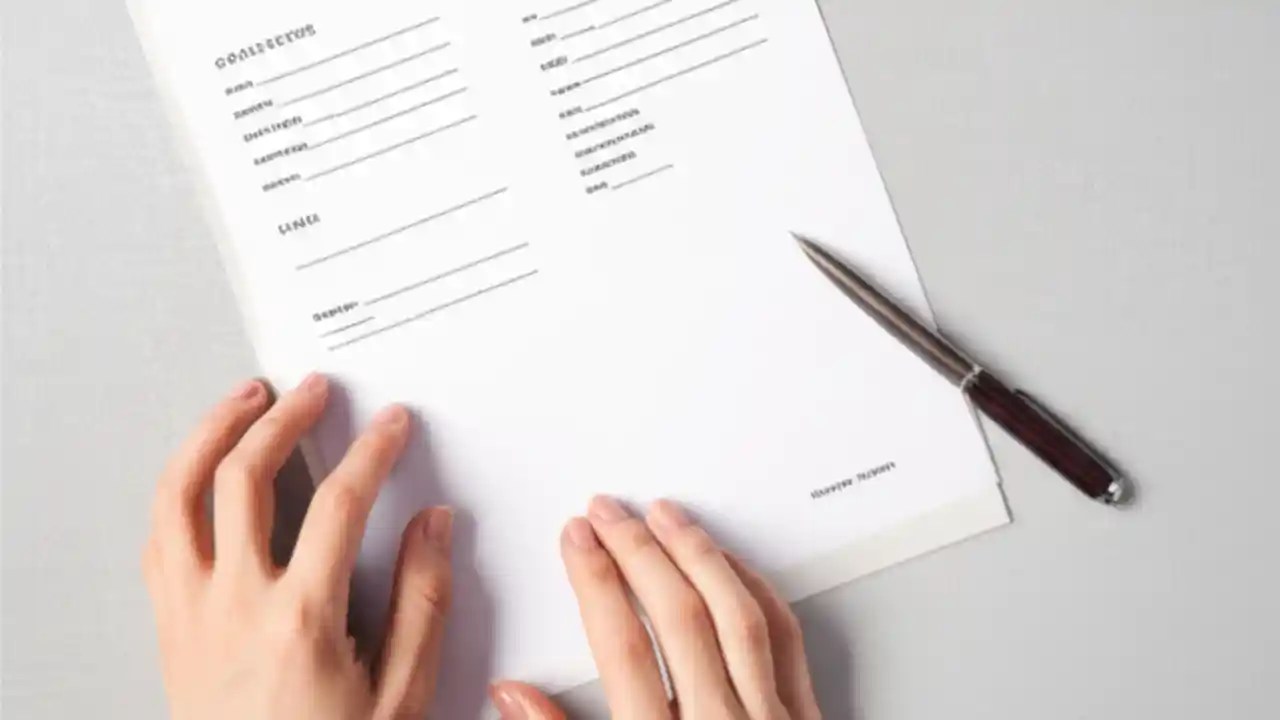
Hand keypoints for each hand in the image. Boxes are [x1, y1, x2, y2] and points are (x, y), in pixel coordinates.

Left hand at [142, 375, 452, 719]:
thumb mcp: (400, 697)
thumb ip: (422, 605)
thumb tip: (433, 529)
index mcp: (300, 619)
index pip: (338, 503)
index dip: (371, 450)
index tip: (390, 424)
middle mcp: (234, 604)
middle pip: (246, 477)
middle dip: (285, 419)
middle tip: (314, 392)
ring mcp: (190, 611)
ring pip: (180, 494)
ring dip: (212, 434)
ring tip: (242, 400)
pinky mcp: (168, 625)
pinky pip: (159, 535)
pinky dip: (178, 487)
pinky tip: (198, 471)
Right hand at [491, 497, 821, 719]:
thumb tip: (512, 695)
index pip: (622, 649)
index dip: (595, 582)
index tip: (576, 538)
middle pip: (678, 617)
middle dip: (638, 552)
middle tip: (608, 510)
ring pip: (737, 615)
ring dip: (698, 554)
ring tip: (666, 515)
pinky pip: (784, 637)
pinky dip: (755, 589)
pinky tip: (731, 564)